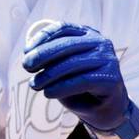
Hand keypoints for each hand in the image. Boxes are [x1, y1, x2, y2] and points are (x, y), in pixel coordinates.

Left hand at [22, 21, 138, 138]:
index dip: (43, 37)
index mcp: (87, 35)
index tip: (26, 51)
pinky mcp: (111, 78)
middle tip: (26, 66)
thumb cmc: (77, 86)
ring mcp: (108, 59)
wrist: (103, 110)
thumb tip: (29, 54)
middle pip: (67, 44)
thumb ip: (49, 58)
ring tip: (35, 84)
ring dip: (48, 74)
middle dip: (43, 54)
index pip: (63, 28)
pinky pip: (82, 80)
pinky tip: (48, 93)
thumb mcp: (60, 69)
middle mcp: (100, 43)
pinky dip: (61, 87)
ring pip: (73, 63)